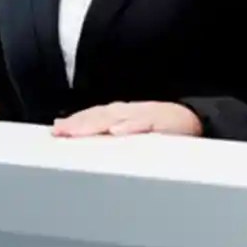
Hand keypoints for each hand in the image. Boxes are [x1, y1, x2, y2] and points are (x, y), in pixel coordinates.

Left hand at [51, 101, 202, 137]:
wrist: (191, 120)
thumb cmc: (157, 127)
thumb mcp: (130, 129)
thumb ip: (107, 132)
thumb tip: (77, 134)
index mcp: (118, 115)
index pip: (91, 117)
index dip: (73, 123)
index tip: (55, 131)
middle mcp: (127, 112)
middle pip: (98, 116)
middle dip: (78, 124)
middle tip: (61, 131)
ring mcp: (143, 115)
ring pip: (116, 117)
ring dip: (97, 123)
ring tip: (79, 131)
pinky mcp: (161, 121)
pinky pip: (144, 123)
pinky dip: (130, 126)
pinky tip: (118, 131)